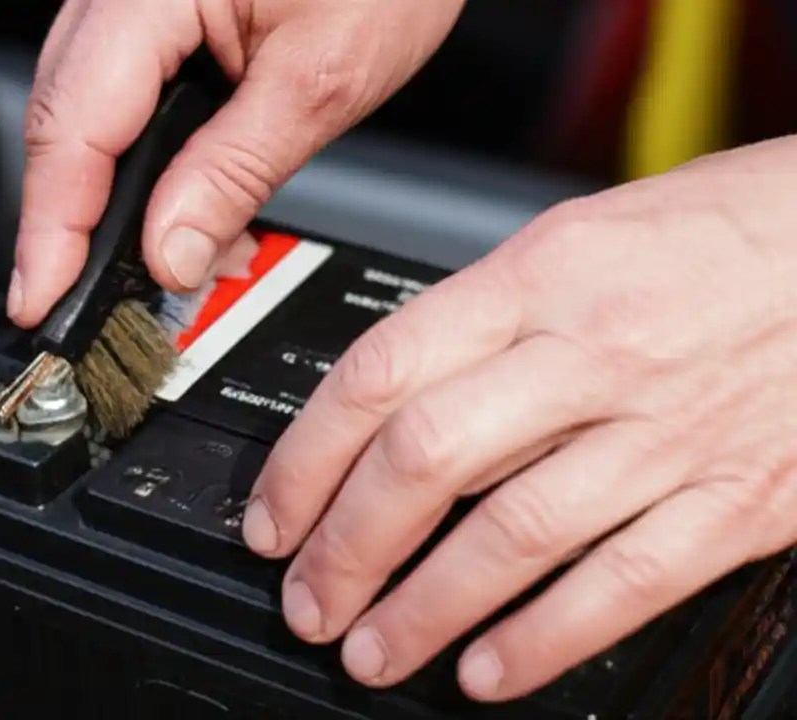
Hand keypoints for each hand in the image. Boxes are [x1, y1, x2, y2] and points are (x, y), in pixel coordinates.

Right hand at [6, 0, 464, 326]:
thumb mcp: (322, 79)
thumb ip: (235, 172)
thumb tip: (171, 255)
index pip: (75, 127)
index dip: (52, 229)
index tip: (44, 301)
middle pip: (61, 122)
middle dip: (69, 224)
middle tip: (83, 305)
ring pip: (83, 112)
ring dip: (108, 198)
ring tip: (153, 267)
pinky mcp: (153, 11)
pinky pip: (120, 92)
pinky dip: (140, 159)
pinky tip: (174, 205)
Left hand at [243, 135, 796, 700]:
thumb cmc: (734, 230)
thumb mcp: (586, 234)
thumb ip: (486, 314)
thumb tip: (390, 395)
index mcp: (543, 275)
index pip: (382, 372)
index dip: (307, 458)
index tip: (274, 514)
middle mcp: (596, 353)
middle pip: (428, 462)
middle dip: (347, 548)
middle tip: (307, 600)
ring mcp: (669, 432)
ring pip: (513, 537)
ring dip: (424, 608)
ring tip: (372, 650)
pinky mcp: (737, 501)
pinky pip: (621, 584)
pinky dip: (543, 637)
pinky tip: (488, 668)